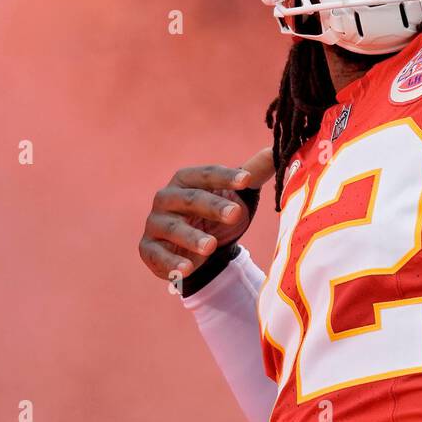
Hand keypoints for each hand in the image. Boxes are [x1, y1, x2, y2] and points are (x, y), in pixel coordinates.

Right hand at [138, 147, 274, 280]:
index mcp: (185, 180)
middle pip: (191, 199)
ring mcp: (155, 224)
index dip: (226, 177)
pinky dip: (171, 263)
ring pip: (174, 229)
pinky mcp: (149, 249)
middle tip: (236, 214)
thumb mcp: (234, 194)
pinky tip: (186, 270)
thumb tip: (272, 151)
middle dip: (213, 206)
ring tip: (211, 246)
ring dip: (192, 237)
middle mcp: (166, 198)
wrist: (192, 248)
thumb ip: (253, 173)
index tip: (247, 180)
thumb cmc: (213, 214)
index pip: (206, 174)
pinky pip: (158, 256)